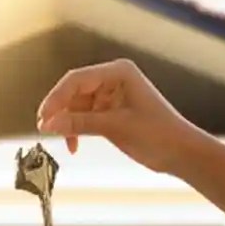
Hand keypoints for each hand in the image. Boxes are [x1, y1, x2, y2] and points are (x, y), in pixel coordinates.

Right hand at [36, 58, 198, 172]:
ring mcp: (111, 96)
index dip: (56, 98)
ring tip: (63, 143)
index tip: (43, 118)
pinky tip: (74, 146)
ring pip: (76, 106)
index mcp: (118, 72)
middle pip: (74, 91)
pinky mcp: (111, 112)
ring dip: (67, 123)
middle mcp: (113, 79)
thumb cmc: (158, 134)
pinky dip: (77, 130)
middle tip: (45, 130)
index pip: (77, 79)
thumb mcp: (116, 127)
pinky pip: (85, 117)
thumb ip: (80, 123)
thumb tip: (48, 125)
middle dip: (60, 111)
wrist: (181, 153)